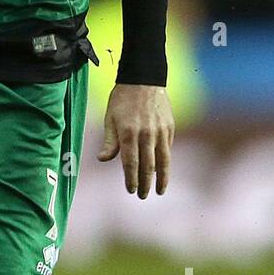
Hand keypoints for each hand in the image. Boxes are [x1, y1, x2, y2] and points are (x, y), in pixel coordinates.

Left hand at [98, 83, 173, 197]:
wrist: (144, 79)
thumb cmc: (122, 99)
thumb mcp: (110, 118)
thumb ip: (110, 141)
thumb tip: (103, 159)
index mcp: (129, 133)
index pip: (131, 163)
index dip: (131, 179)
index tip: (130, 190)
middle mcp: (147, 134)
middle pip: (148, 166)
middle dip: (145, 184)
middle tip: (142, 195)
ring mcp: (161, 131)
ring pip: (164, 161)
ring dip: (162, 179)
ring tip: (159, 191)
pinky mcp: (170, 127)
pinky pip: (167, 148)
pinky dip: (165, 161)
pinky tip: (162, 170)